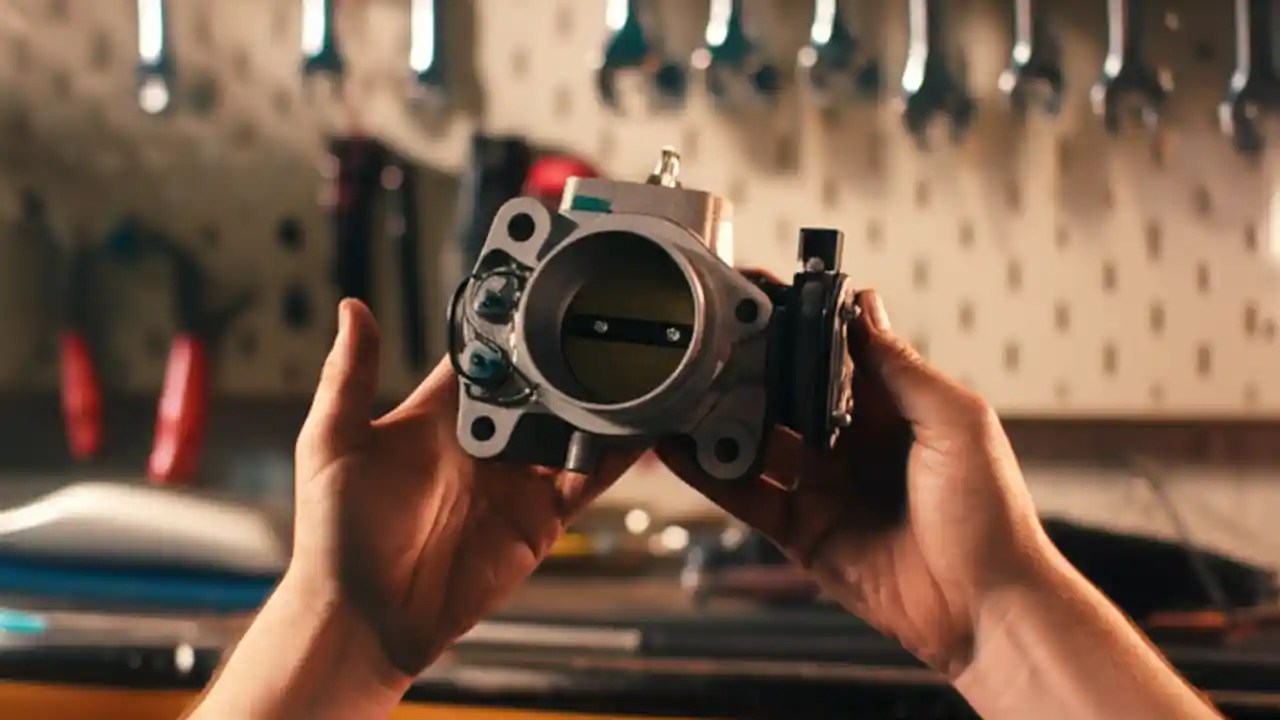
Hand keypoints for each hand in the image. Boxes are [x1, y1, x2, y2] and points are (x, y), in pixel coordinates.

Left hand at [289, 299, 640, 677]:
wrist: (366, 621)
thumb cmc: (336, 537)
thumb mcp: (332, 444)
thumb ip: (349, 376)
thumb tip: (353, 307)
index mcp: (437, 415)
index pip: (483, 355)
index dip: (507, 322)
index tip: (536, 282)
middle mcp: (484, 441)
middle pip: (538, 385)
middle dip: (566, 354)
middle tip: (598, 318)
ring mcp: (516, 479)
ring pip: (571, 427)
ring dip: (597, 399)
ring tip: (630, 362)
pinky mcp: (541, 517)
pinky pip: (588, 479)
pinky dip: (615, 454)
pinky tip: (640, 424)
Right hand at [658, 290, 1054, 675]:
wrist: (984, 607)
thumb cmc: (990, 515)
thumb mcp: (957, 423)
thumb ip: (902, 367)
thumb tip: (863, 304)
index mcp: (892, 408)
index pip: (832, 353)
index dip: (797, 325)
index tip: (759, 295)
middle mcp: (851, 442)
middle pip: (785, 393)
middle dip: (748, 367)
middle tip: (706, 340)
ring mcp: (823, 486)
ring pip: (757, 440)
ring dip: (720, 415)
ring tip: (680, 386)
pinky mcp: (801, 530)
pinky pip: (746, 495)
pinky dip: (709, 472)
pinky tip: (680, 447)